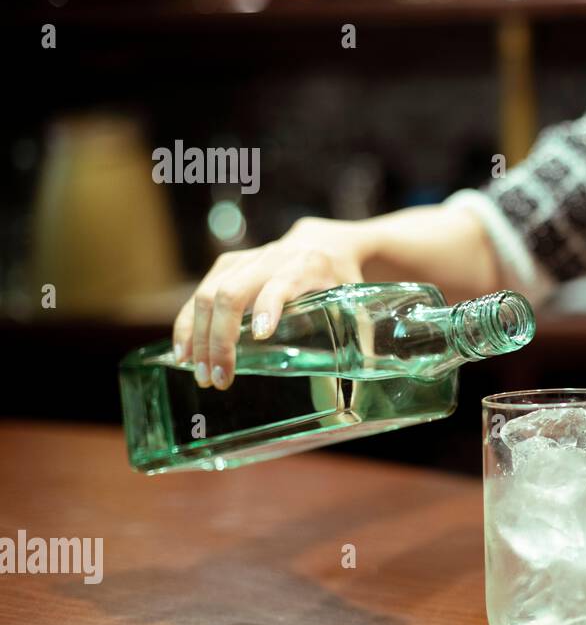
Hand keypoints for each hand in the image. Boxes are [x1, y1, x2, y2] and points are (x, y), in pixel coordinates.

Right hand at [172, 217, 371, 390]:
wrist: (327, 241)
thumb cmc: (345, 279)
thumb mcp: (357, 302)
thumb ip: (360, 338)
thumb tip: (363, 383)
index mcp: (308, 265)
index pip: (282, 283)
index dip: (269, 306)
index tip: (261, 335)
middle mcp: (272, 258)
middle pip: (231, 293)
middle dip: (219, 338)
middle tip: (218, 379)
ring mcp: (245, 259)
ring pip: (207, 292)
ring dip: (197, 336)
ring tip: (199, 373)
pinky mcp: (227, 265)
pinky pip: (199, 293)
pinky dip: (188, 324)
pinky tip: (183, 354)